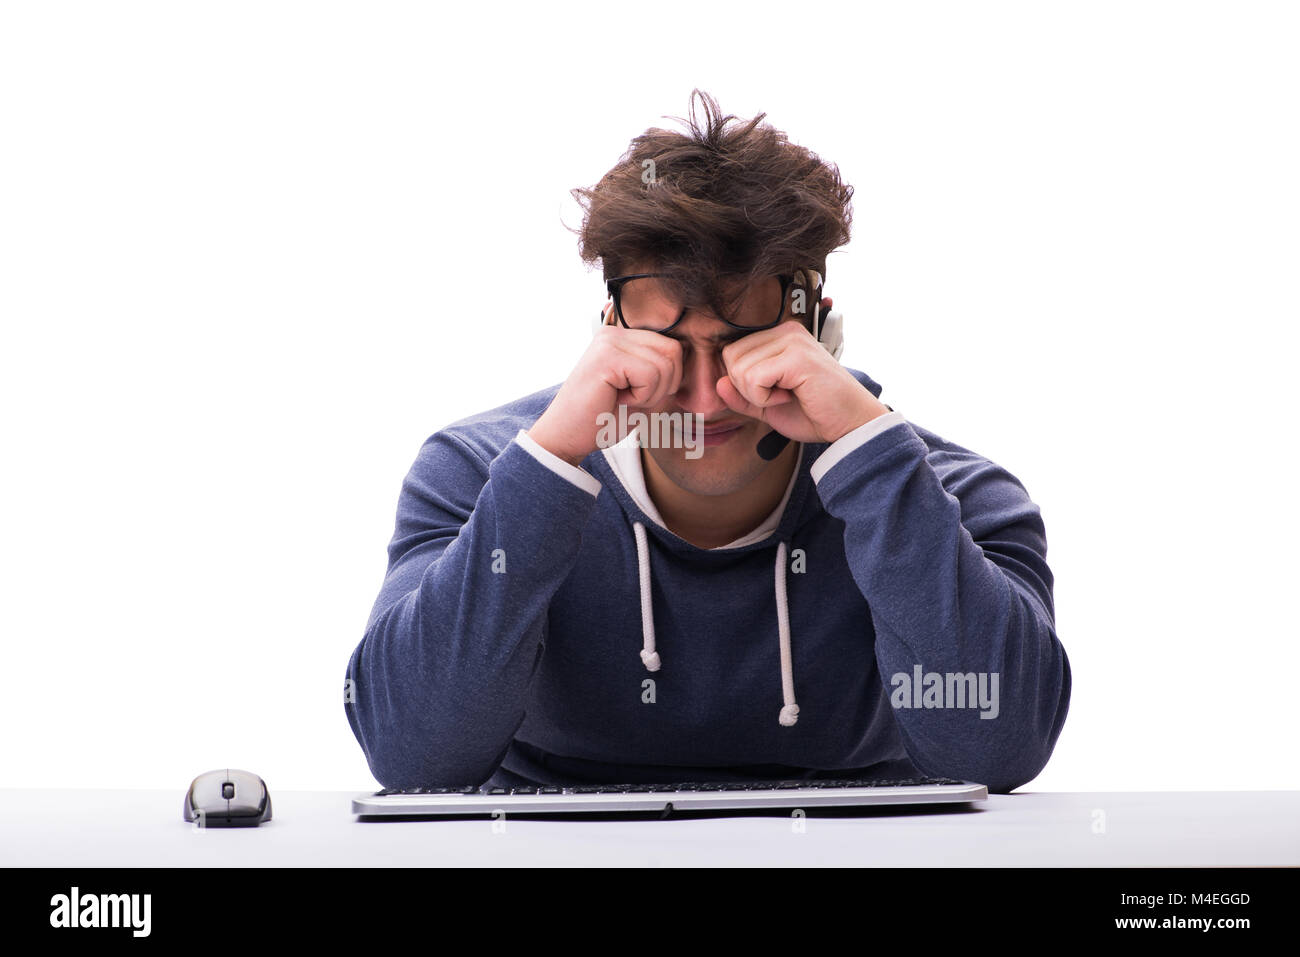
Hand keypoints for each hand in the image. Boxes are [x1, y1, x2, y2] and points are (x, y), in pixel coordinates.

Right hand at [528, 304, 682, 465]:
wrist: (568, 437)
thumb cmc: (604, 418)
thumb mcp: (644, 393)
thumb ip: (663, 374)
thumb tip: (694, 358)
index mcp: (624, 337)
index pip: (673, 347)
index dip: (668, 379)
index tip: (639, 395)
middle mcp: (616, 332)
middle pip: (674, 351)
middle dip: (664, 385)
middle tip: (633, 399)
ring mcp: (610, 341)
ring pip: (665, 364)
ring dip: (651, 394)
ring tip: (623, 399)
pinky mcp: (607, 356)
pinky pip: (650, 374)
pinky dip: (641, 396)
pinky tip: (617, 400)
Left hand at [715, 301, 889, 443]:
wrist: (849, 425)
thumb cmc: (813, 413)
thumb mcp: (767, 406)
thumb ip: (742, 396)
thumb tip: (719, 383)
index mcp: (779, 336)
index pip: (732, 352)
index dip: (743, 383)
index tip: (773, 393)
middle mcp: (786, 331)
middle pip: (731, 357)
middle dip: (746, 388)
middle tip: (778, 396)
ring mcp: (792, 340)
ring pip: (739, 368)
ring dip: (757, 394)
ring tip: (786, 396)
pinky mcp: (796, 356)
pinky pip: (753, 378)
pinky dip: (764, 398)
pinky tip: (790, 397)